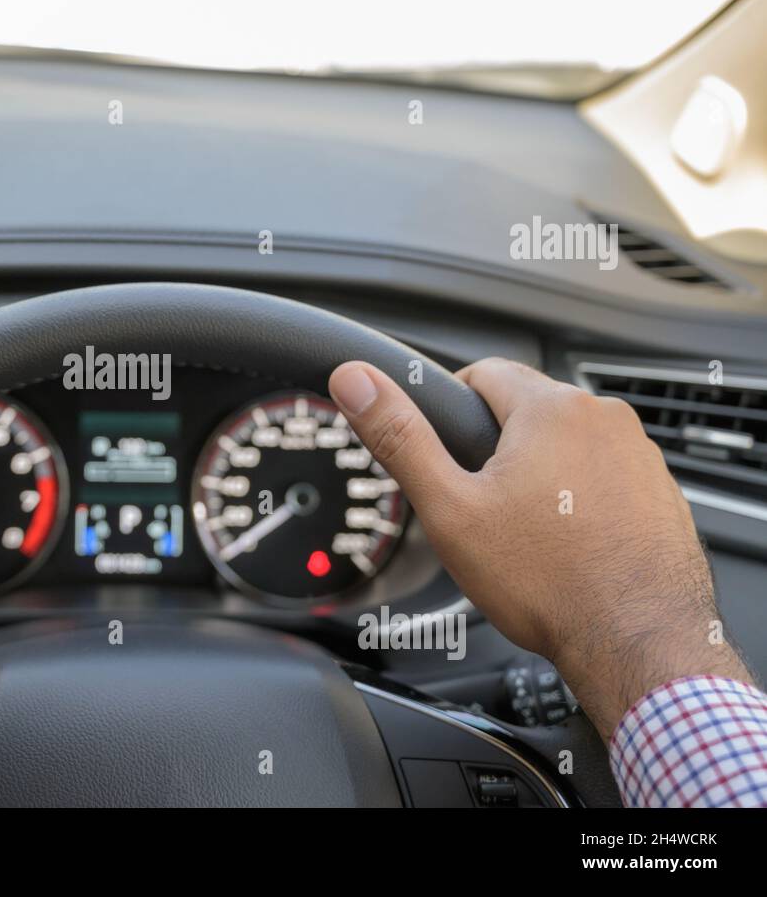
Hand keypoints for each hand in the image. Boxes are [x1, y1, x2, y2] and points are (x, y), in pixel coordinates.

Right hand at [328, 356, 753, 738]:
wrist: (637, 643)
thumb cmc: (549, 582)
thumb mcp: (450, 509)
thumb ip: (400, 437)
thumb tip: (356, 381)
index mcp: (551, 409)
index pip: (483, 372)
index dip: (451, 408)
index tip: (444, 449)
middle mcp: (605, 419)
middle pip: (527, 409)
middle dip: (496, 447)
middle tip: (478, 504)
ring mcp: (639, 455)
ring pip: (566, 443)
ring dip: (540, 472)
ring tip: (524, 532)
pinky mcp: (659, 491)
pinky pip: (603, 475)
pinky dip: (579, 498)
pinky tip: (565, 543)